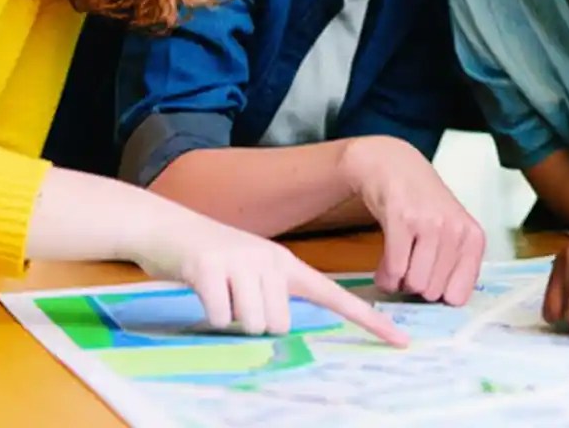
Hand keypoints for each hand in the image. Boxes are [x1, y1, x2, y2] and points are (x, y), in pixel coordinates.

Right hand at [127, 210, 409, 346]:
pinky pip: (219, 316)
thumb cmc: (211, 259)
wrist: (165, 227)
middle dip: (254, 321)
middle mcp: (271, 259)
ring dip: (231, 316)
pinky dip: (208, 312)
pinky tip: (202, 287)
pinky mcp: (210, 268)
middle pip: (279, 324)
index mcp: (286, 263)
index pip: (336, 295)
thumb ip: (274, 295)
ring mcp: (241, 261)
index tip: (402, 340)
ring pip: (251, 324)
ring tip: (218, 288)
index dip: (369, 321)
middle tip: (234, 295)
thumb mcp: (252, 271)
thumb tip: (281, 329)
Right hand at [342, 136, 484, 305]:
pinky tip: (385, 264)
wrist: (394, 167)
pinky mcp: (402, 220)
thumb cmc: (424, 206)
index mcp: (473, 239)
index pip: (459, 296)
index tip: (429, 282)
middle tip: (410, 267)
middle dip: (417, 286)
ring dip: (400, 281)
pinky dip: (385, 276)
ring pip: (415, 284)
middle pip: (434, 293)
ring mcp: (429, 224)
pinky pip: (394, 269)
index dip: (439, 294)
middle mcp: (455, 230)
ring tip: (399, 263)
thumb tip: (443, 304)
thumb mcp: (451, 233)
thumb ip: (453, 266)